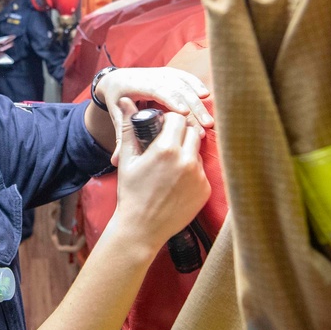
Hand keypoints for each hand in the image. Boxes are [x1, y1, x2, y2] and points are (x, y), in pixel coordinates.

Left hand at [95, 68, 212, 164]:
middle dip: (192, 107)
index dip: (171, 99)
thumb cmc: (116, 100)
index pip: (156, 90)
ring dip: (197, 102)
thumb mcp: (117, 116)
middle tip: (203, 126)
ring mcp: (162, 73)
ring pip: (183, 84)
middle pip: (175, 88)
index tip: (183, 114)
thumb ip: (121, 136)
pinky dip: (196, 85)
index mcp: (137, 85)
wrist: (117, 79)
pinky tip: (206, 97)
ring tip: (208, 121)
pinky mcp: (170, 73)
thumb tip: (115, 161)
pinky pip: (185, 77)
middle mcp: (151, 76)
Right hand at [110, 97, 210, 251]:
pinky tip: (176, 183)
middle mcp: (187, 160)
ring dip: (187, 153)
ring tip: (170, 167)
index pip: (178, 118)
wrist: (142, 228)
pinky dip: (191, 173)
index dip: (170, 121)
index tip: (163, 128)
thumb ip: (129, 127)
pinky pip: (201, 172)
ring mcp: (199, 176)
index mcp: (166, 149)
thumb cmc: (131, 193)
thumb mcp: (127, 159)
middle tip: (167, 145)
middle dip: (181, 134)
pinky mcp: (205, 190)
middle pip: (192, 131)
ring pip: (197, 152)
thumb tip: (125, 101)